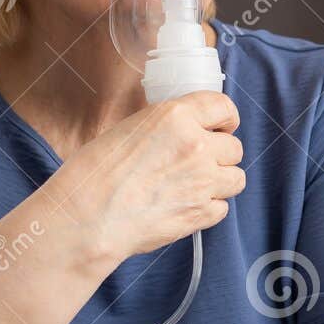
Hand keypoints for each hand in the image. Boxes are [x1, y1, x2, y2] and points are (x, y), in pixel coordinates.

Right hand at [44, 90, 243, 264]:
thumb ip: (165, 128)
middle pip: (234, 147)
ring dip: (221, 181)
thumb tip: (181, 131)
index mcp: (175, 117)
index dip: (226, 118)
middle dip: (221, 154)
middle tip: (200, 162)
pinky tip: (186, 206)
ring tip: (195, 186)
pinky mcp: (201, 212)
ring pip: (236, 178)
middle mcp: (196, 145)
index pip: (223, 107)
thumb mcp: (129, 129)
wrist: (88, 216)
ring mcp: (203, 181)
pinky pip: (222, 207)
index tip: (222, 126)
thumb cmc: (95, 173)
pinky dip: (209, 208)